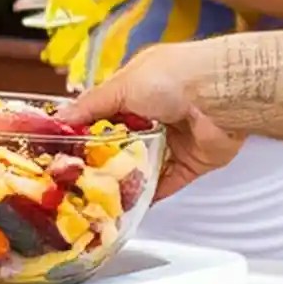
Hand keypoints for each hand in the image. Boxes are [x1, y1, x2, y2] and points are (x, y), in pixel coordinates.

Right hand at [55, 43, 244, 200]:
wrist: (222, 96)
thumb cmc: (173, 78)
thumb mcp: (121, 86)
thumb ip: (90, 105)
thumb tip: (60, 117)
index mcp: (137, 89)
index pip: (104, 112)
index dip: (86, 129)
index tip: (65, 148)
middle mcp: (155, 113)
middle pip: (123, 141)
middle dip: (103, 157)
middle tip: (78, 175)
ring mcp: (174, 139)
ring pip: (145, 164)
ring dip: (127, 177)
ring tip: (100, 193)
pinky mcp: (192, 162)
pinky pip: (169, 182)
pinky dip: (153, 194)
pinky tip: (132, 205)